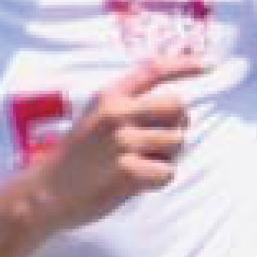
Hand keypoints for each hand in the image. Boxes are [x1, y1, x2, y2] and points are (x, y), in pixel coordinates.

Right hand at [35, 49, 208, 228]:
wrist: (46, 192)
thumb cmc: (78, 157)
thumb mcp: (96, 118)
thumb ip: (128, 106)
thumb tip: (178, 105)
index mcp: (109, 97)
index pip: (153, 70)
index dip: (185, 65)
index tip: (210, 64)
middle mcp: (116, 113)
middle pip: (178, 106)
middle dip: (178, 124)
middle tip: (158, 141)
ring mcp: (123, 142)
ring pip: (177, 141)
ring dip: (166, 156)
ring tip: (138, 163)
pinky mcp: (129, 171)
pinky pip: (168, 172)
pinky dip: (158, 180)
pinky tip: (134, 182)